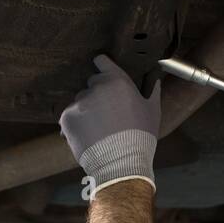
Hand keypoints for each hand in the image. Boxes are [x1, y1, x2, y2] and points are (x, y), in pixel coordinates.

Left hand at [59, 54, 160, 196]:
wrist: (120, 161)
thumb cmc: (140, 136)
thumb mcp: (153, 112)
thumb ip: (153, 93)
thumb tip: (156, 82)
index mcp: (116, 80)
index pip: (101, 61)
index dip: (101, 66)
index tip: (102, 72)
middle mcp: (96, 87)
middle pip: (91, 84)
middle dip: (97, 95)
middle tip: (105, 114)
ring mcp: (80, 102)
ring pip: (80, 102)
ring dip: (86, 111)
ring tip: (97, 130)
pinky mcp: (67, 117)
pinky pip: (69, 117)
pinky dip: (75, 125)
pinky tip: (87, 136)